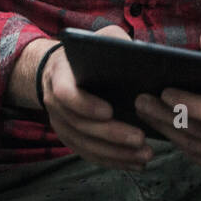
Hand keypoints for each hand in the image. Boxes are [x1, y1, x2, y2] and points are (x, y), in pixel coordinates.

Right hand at [42, 25, 154, 171]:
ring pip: (84, 145)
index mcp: (60, 74)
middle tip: (140, 138)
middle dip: (111, 134)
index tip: (109, 111)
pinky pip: (89, 154)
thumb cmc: (89, 52)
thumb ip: (118, 43)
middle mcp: (54, 101)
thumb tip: (146, 57)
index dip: (85, 105)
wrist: (60, 69)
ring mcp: (60, 123)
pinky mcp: (70, 137)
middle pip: (79, 125)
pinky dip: (112, 161)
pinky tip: (136, 163)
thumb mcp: (102, 38)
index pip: (65, 93)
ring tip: (145, 155)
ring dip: (115, 153)